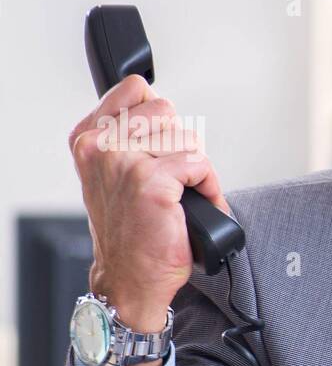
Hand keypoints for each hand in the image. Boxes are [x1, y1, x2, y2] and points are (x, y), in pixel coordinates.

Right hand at [68, 74, 229, 365]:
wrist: (130, 278)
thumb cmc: (130, 229)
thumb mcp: (115, 173)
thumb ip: (129, 135)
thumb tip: (165, 109)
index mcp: (88, 138)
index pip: (136, 88)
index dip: (160, 117)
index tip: (159, 148)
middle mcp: (100, 147)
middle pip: (166, 110)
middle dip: (179, 144)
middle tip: (173, 178)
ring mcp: (124, 162)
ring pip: (187, 136)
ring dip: (195, 168)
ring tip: (183, 195)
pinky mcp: (152, 182)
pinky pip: (200, 165)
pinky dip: (210, 188)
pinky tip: (196, 206)